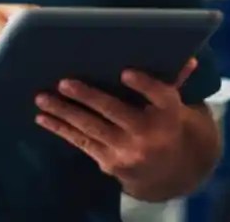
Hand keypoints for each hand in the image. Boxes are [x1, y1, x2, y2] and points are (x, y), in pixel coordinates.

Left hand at [35, 58, 197, 183]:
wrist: (168, 171)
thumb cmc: (165, 123)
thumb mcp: (173, 104)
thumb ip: (173, 80)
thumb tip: (187, 58)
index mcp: (170, 113)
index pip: (160, 96)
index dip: (143, 85)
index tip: (125, 72)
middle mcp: (149, 134)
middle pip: (116, 111)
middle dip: (88, 97)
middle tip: (64, 82)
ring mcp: (127, 151)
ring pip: (91, 127)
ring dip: (64, 112)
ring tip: (42, 97)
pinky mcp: (109, 162)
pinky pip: (81, 142)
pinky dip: (60, 129)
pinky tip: (43, 118)